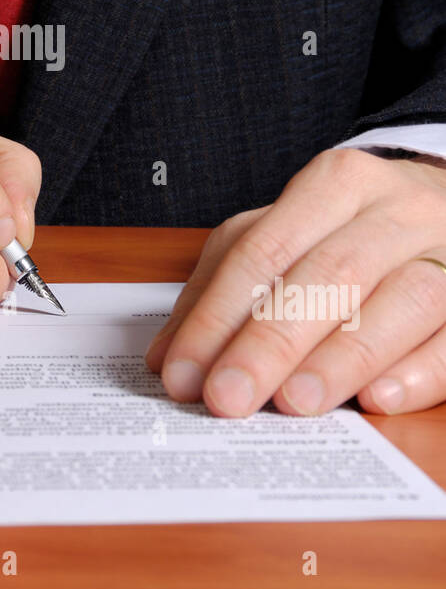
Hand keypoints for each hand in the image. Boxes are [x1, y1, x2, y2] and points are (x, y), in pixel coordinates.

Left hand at [146, 148, 445, 415]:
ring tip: (294, 403)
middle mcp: (396, 210)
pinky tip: (379, 400)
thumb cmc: (354, 231)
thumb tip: (168, 358)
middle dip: (270, 342)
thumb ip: (225, 289)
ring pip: (401, 298)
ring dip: (342, 357)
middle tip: (228, 398)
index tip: (184, 374)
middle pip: (328, 274)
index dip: (218, 315)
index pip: (263, 250)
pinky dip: (419, 370)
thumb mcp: (285, 236)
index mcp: (335, 185)